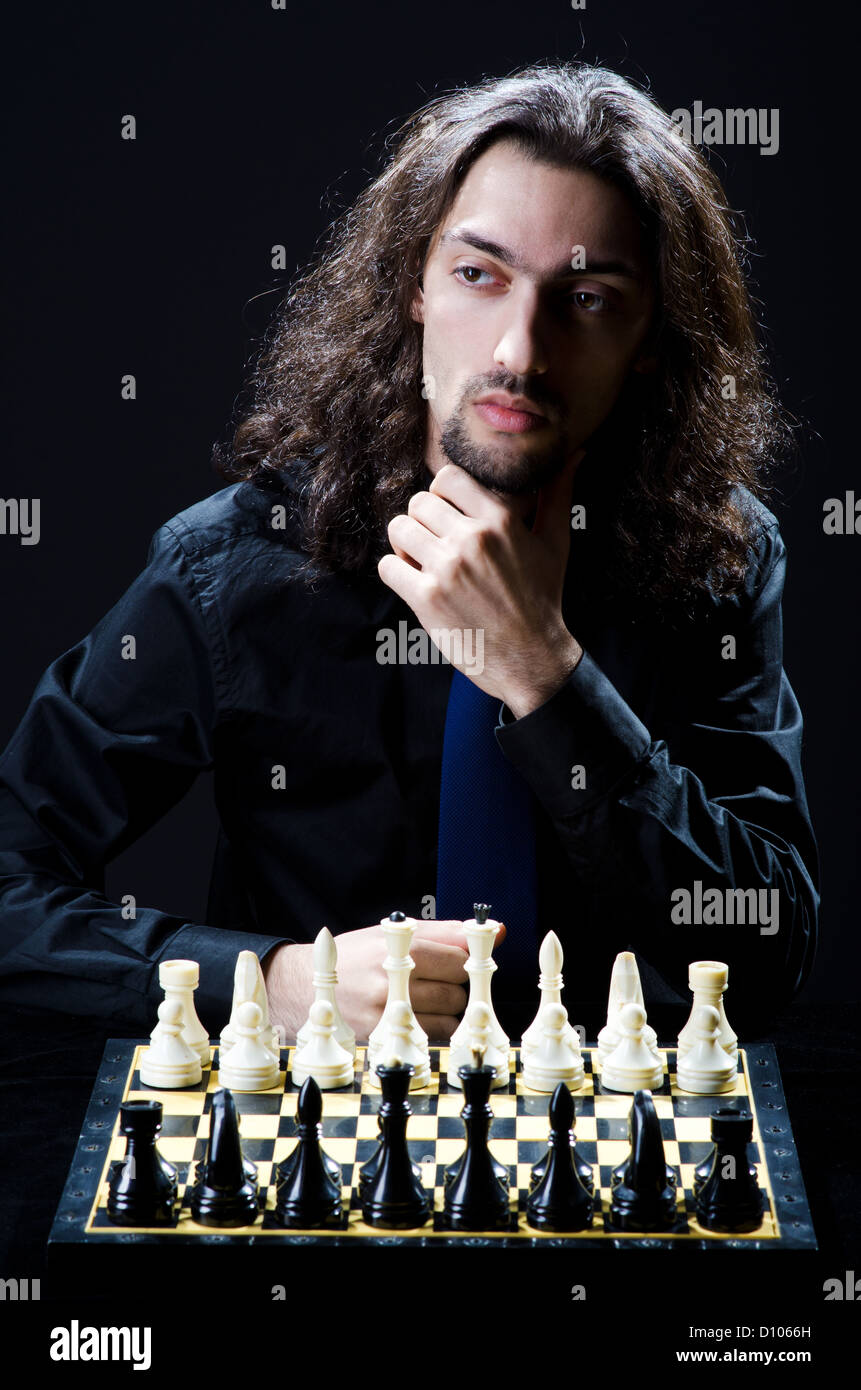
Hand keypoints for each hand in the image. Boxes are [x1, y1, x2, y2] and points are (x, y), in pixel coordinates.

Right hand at [263, 919, 504, 1043]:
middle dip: (453, 989)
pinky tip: (412, 1020)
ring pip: (448, 1020)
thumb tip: (498, 929)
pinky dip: (430, 1033)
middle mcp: (389, 983)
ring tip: (418, 1001)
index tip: (449, 964)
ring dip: (444, 1013)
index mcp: (394, 949)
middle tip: (431, 983)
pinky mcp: (380, 1041)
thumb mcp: (392, 934)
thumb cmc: (354, 958)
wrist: (301, 989)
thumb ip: (448, 932)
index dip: (460, 963)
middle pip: (457, 992)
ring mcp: (383, 1016)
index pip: (458, 960)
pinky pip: (429, 1040)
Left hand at [377, 452, 584, 716]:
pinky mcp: (427, 599)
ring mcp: (447, 569)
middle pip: (417, 502)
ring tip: (422, 561)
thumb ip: (557, 496)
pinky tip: (414, 583)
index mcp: (500, 520)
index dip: (440, 494)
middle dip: (422, 521)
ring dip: (405, 545)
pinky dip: (395, 573)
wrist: (532, 658)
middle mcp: (472, 539)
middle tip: (435, 544)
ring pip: (398, 529)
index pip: (446, 478)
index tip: (447, 515)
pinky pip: (387, 566)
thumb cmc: (544, 599)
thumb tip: (574, 456)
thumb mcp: (556, 543)